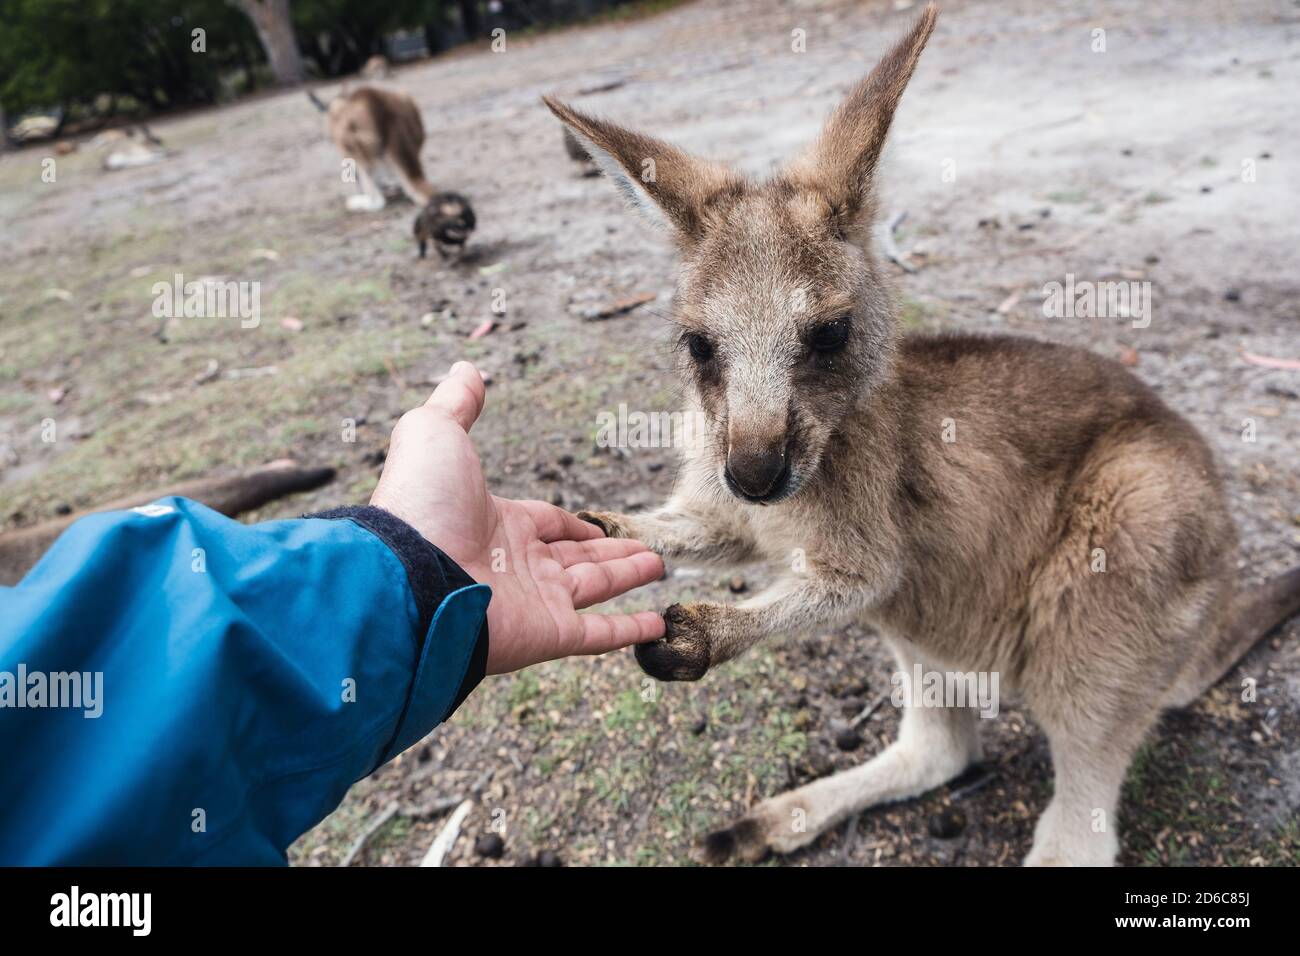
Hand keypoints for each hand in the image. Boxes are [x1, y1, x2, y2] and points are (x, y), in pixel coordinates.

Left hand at [370, 361, 665, 673]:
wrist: (408, 576)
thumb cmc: (419, 505)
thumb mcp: (436, 434)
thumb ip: (456, 404)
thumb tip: (466, 367)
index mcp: (494, 525)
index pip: (544, 524)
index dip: (570, 524)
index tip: (594, 527)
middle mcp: (516, 566)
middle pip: (575, 558)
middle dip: (610, 552)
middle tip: (644, 550)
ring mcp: (533, 602)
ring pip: (594, 588)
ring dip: (626, 577)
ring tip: (658, 566)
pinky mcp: (547, 635)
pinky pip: (598, 634)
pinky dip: (629, 629)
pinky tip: (658, 621)